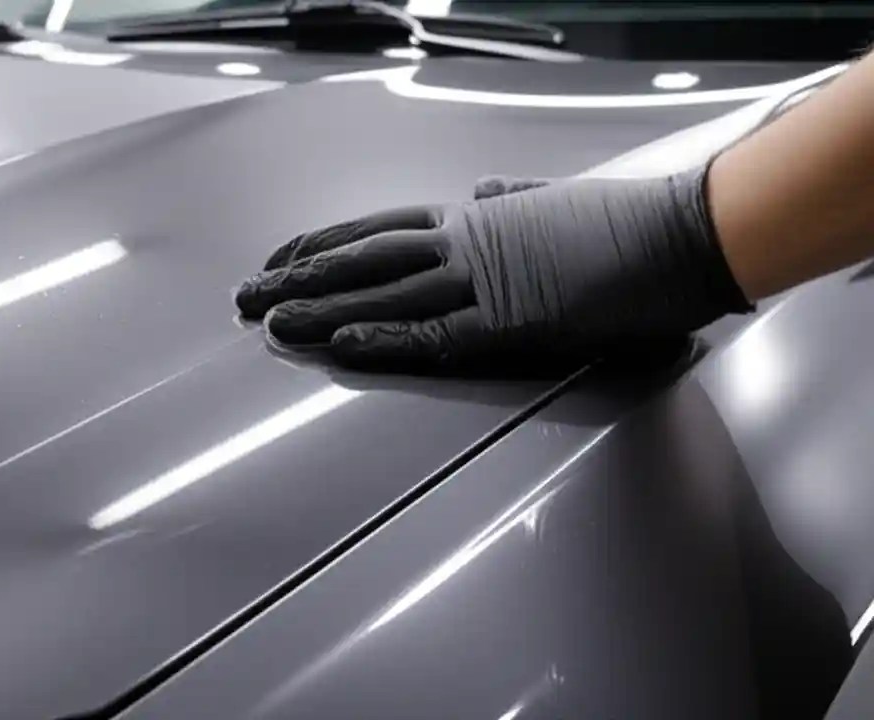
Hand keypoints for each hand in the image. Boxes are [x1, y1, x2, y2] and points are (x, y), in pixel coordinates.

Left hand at [235, 166, 752, 372]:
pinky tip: (340, 343)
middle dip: (298, 278)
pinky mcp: (511, 321)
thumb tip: (482, 191)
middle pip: (362, 259)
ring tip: (269, 322)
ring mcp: (484, 280)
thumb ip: (510, 198)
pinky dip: (384, 338)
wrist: (682, 232)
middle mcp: (465, 242)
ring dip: (322, 310)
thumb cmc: (624, 219)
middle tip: (245, 295)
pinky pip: (434, 333)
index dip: (321, 245)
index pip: (375, 228)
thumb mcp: (553, 199)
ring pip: (383, 294)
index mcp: (473, 218)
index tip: (279, 258)